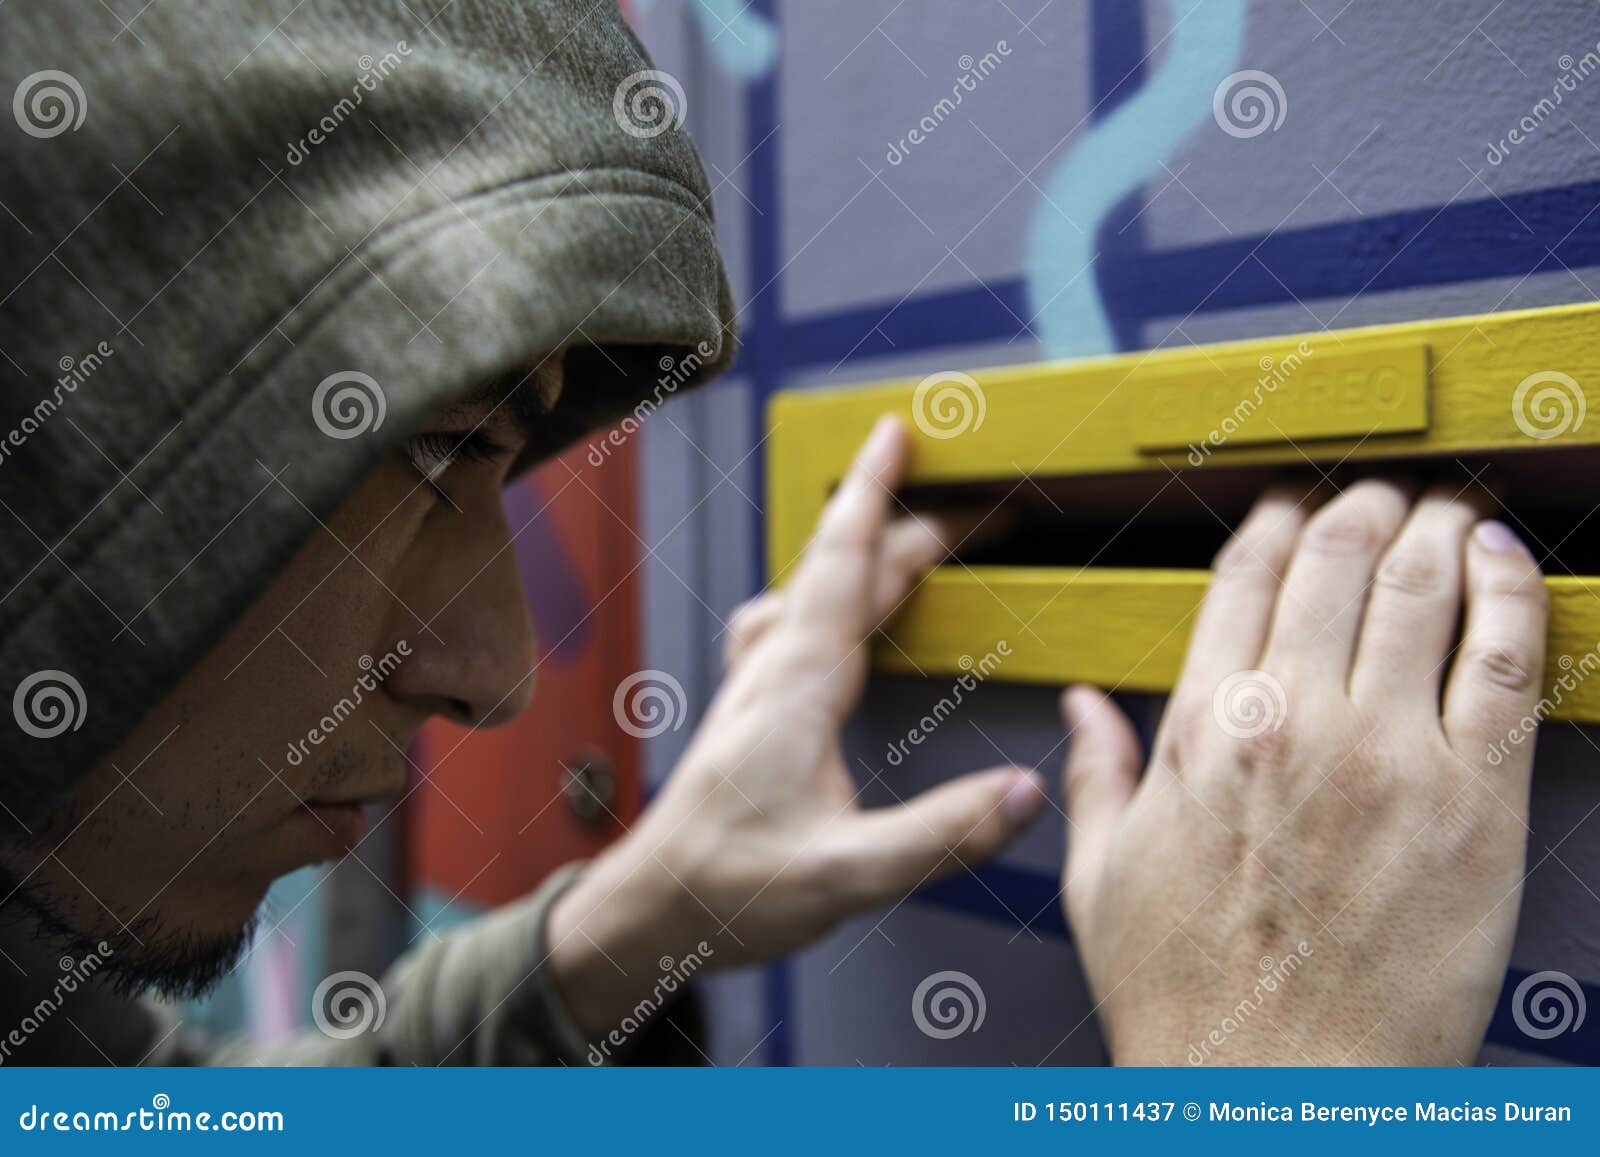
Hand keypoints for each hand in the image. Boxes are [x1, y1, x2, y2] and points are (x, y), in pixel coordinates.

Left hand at [548, 416, 1046, 1032]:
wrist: (650, 908)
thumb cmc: (726, 887)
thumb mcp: (844, 873)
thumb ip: (937, 834)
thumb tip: (1026, 793)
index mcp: (797, 684)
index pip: (844, 564)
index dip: (873, 493)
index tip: (894, 432)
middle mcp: (773, 669)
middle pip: (845, 570)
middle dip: (909, 526)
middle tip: (976, 509)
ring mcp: (757, 686)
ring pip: (816, 591)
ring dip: (866, 556)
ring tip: (912, 542)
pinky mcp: (752, 710)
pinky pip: (795, 622)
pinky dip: (830, 594)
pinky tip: (835, 617)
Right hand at [1059, 480, 1548, 1064]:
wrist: (1275, 1095)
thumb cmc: (1189, 999)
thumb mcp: (1099, 881)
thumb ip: (1095, 778)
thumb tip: (1084, 713)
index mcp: (1201, 730)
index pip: (1245, 577)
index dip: (1276, 521)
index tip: (1293, 504)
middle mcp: (1293, 721)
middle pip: (1339, 558)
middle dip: (1365, 504)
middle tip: (1385, 492)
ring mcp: (1389, 754)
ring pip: (1423, 587)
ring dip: (1440, 525)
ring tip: (1452, 508)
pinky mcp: (1475, 803)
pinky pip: (1503, 661)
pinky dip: (1510, 591)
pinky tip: (1505, 561)